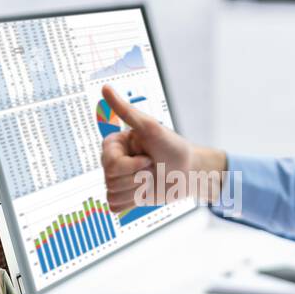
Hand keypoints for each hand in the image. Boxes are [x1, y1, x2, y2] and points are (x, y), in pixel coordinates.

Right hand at [99, 84, 205, 212]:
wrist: (189, 173)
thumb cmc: (172, 146)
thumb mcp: (149, 127)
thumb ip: (125, 110)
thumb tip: (105, 87)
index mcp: (114, 145)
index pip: (108, 162)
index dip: (130, 165)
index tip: (149, 157)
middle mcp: (113, 161)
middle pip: (109, 178)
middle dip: (136, 177)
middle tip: (152, 168)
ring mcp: (118, 180)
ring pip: (113, 193)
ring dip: (137, 190)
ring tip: (150, 179)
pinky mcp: (124, 197)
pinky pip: (114, 206)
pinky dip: (132, 201)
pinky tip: (145, 191)